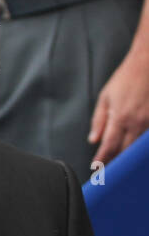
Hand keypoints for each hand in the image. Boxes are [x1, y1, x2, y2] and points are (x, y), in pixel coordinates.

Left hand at [88, 43, 148, 166]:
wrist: (148, 64)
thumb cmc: (125, 79)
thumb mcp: (105, 97)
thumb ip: (99, 120)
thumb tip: (93, 139)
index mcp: (120, 117)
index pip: (109, 146)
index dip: (103, 160)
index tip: (97, 169)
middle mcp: (137, 122)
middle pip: (126, 150)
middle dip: (116, 162)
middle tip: (108, 171)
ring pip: (139, 147)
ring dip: (130, 156)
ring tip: (122, 164)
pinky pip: (148, 139)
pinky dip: (142, 146)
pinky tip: (136, 149)